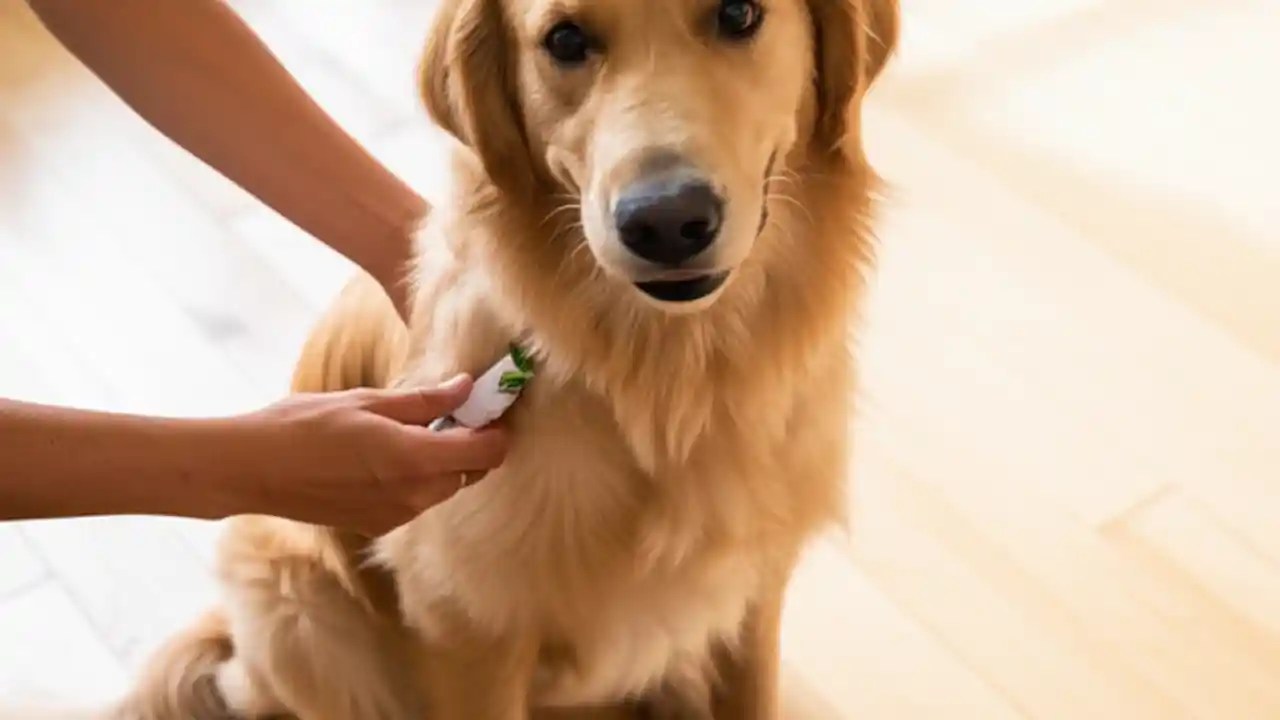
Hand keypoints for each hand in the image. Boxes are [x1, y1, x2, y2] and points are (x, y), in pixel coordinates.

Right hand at [236, 375, 506, 534]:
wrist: (253, 469)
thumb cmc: (304, 425)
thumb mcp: (368, 401)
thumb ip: (425, 401)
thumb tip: (466, 388)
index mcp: (415, 459)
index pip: (486, 452)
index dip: (496, 430)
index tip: (488, 408)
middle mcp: (413, 495)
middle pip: (470, 473)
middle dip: (470, 445)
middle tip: (450, 413)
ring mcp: (396, 516)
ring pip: (444, 489)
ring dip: (443, 463)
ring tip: (414, 431)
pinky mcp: (378, 525)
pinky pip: (416, 501)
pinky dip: (417, 480)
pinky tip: (387, 457)